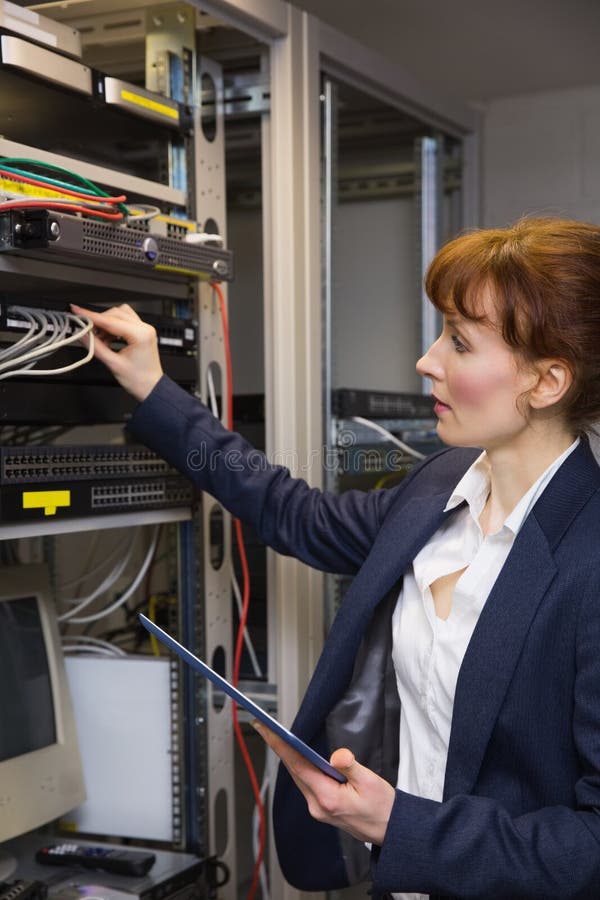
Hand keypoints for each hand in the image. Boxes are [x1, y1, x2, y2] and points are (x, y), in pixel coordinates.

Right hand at [70, 303, 162, 401]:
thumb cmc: (139, 380)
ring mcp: (145, 329)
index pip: (110, 321)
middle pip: (115, 314)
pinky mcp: (142, 332)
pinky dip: (113, 327)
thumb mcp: (113, 364)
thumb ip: (95, 347)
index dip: (91, 316)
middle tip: (87, 331)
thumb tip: (83, 335)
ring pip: (120, 315)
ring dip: (106, 323)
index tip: (78, 311)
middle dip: (99, 321)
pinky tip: (107, 339)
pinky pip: (125, 322)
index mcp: (141, 335)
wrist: (151, 388)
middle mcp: (145, 329)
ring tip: (99, 338)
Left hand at [252, 720, 394, 845]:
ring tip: (276, 735)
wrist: (390, 830)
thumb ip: (350, 767)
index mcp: (328, 798)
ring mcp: (317, 808)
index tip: (265, 729)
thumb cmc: (382, 806)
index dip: (280, 745)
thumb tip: (336, 755)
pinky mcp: (321, 807)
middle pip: (294, 770)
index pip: (298, 766)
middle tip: (265, 725)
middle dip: (279, 747)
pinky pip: (306, 782)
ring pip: (298, 776)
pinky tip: (297, 755)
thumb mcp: (370, 782)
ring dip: (289, 756)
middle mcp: (317, 805)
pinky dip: (300, 766)